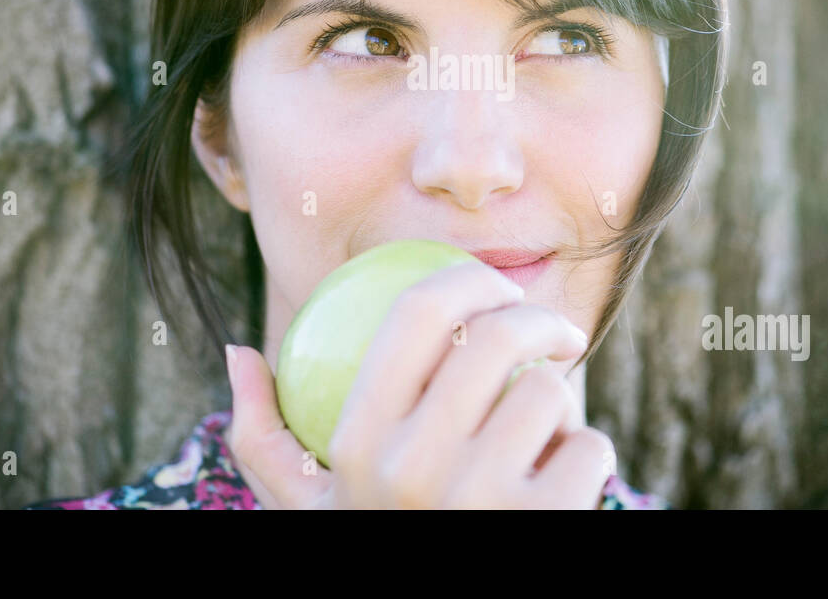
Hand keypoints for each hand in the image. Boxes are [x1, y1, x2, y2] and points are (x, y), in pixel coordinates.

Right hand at [224, 261, 615, 507]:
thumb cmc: (370, 549)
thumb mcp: (305, 509)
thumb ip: (262, 436)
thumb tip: (238, 349)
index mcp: (355, 445)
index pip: (417, 314)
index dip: (467, 278)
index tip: (496, 288)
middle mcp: (412, 469)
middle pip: (498, 335)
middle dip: (538, 319)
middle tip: (554, 333)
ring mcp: (482, 501)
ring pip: (550, 392)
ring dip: (561, 402)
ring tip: (544, 431)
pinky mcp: (546, 524)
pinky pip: (588, 447)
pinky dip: (585, 455)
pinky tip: (562, 478)